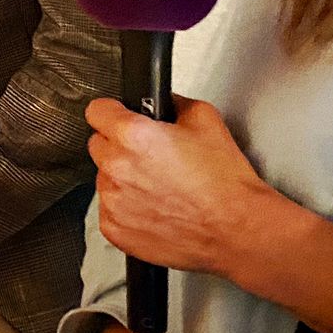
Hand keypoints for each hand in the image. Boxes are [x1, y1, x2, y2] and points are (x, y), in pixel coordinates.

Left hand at [85, 95, 284, 280]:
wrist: (236, 229)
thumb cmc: (224, 182)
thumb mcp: (206, 120)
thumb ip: (174, 103)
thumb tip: (162, 102)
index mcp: (133, 135)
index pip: (96, 111)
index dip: (112, 112)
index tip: (119, 118)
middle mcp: (117, 168)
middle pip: (98, 145)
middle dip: (118, 146)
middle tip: (149, 156)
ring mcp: (113, 201)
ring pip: (104, 179)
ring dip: (123, 178)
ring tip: (158, 186)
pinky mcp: (116, 230)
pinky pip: (109, 210)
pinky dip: (126, 208)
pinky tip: (154, 207)